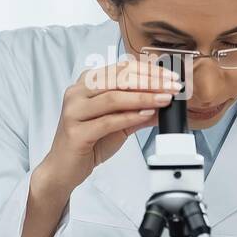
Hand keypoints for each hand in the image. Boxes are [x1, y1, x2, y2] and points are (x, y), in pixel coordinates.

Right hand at [36, 57, 182, 194]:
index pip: (121, 68)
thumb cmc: (89, 142)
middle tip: (173, 87)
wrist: (63, 168)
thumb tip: (166, 101)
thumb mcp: (119, 123)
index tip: (171, 77)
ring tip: (164, 99)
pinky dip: (130, 117)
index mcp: (87, 83)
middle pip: (118, 79)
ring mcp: (74, 111)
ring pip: (113, 97)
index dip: (149, 71)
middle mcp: (77, 92)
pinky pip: (107, 121)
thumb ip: (139, 111)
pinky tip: (146, 115)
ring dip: (143, 97)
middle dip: (150, 82)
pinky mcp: (75, 131)